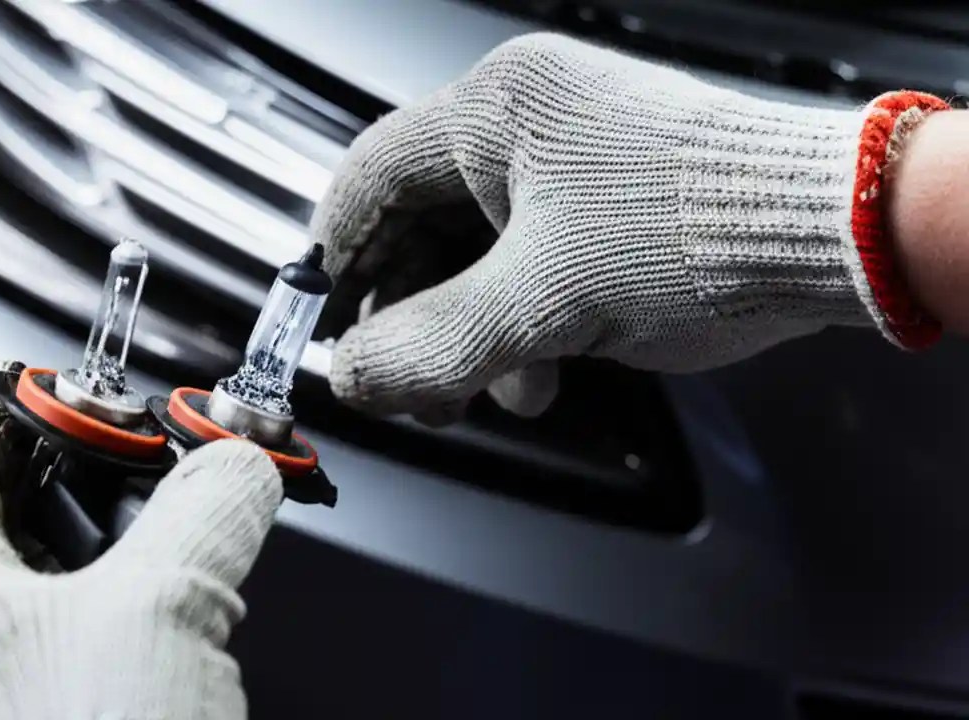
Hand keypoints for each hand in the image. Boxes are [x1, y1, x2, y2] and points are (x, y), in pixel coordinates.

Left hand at [0, 366, 281, 718]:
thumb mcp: (166, 609)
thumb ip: (208, 509)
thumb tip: (242, 460)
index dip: (11, 398)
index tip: (56, 372)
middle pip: (1, 522)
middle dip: (83, 478)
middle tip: (154, 450)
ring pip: (41, 599)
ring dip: (115, 557)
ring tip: (186, 532)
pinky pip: (67, 665)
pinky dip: (125, 628)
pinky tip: (183, 634)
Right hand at [314, 33, 903, 418]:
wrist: (829, 236)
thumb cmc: (696, 233)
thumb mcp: (542, 302)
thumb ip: (433, 344)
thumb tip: (354, 377)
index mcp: (495, 111)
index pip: (369, 176)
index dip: (331, 257)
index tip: (316, 320)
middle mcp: (526, 124)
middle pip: (420, 224)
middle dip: (408, 315)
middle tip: (400, 381)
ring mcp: (567, 163)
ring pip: (473, 255)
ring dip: (467, 333)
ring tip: (484, 393)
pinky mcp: (602, 204)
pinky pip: (526, 264)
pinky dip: (518, 323)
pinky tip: (539, 375)